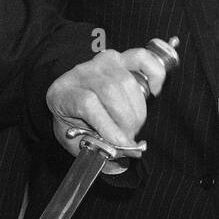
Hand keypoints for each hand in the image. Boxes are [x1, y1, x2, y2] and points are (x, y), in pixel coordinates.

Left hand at [46, 46, 171, 156]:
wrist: (69, 94)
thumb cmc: (71, 119)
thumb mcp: (73, 139)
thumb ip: (94, 149)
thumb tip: (119, 161)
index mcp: (63, 93)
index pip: (87, 103)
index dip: (108, 125)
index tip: (121, 144)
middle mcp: (81, 73)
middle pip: (110, 90)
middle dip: (126, 120)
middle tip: (129, 138)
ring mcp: (101, 62)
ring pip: (126, 80)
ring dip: (138, 109)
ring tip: (134, 125)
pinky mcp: (119, 57)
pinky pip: (142, 58)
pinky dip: (154, 74)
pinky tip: (154, 91)